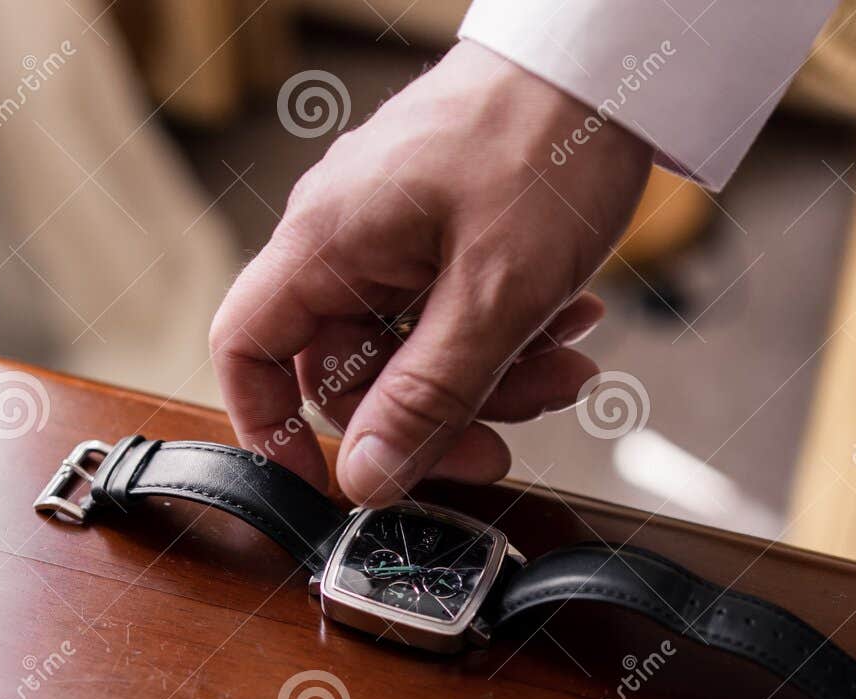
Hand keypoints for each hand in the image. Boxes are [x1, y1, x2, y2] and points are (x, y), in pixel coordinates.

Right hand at [209, 40, 653, 504]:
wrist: (608, 59)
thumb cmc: (546, 141)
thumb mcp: (496, 296)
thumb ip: (427, 396)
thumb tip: (368, 477)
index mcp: (328, 241)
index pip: (247, 349)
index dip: (269, 426)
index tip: (324, 481)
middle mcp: (347, 235)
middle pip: (351, 368)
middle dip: (433, 414)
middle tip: (502, 441)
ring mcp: (394, 231)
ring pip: (414, 348)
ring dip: (491, 378)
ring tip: (567, 366)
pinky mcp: (441, 228)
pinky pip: (451, 308)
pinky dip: (507, 332)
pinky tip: (569, 323)